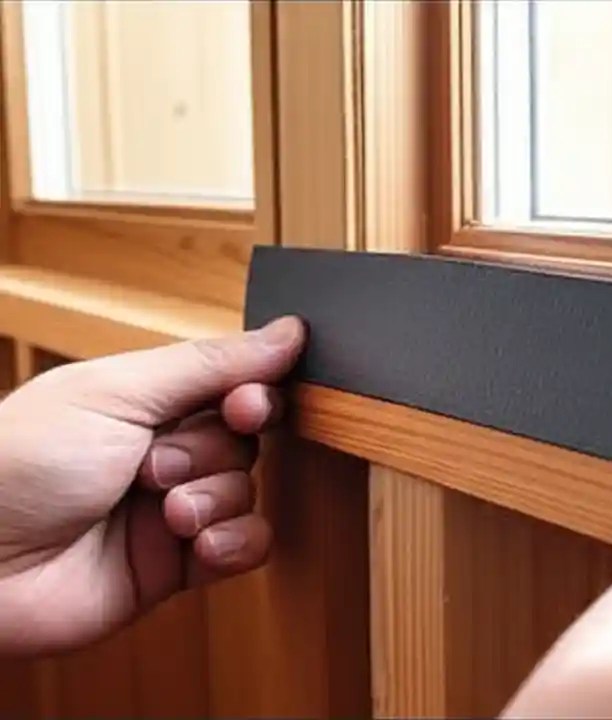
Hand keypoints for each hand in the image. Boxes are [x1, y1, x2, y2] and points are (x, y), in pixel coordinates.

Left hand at [0, 317, 305, 654]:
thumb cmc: (19, 464)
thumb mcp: (117, 392)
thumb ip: (210, 363)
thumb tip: (289, 331)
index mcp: (142, 401)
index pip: (231, 385)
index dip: (252, 394)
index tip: (245, 404)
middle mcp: (158, 452)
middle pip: (243, 441)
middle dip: (214, 453)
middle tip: (162, 466)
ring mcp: (167, 510)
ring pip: (246, 493)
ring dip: (215, 500)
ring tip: (165, 512)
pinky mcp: (174, 567)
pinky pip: (244, 548)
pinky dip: (235, 543)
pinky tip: (199, 543)